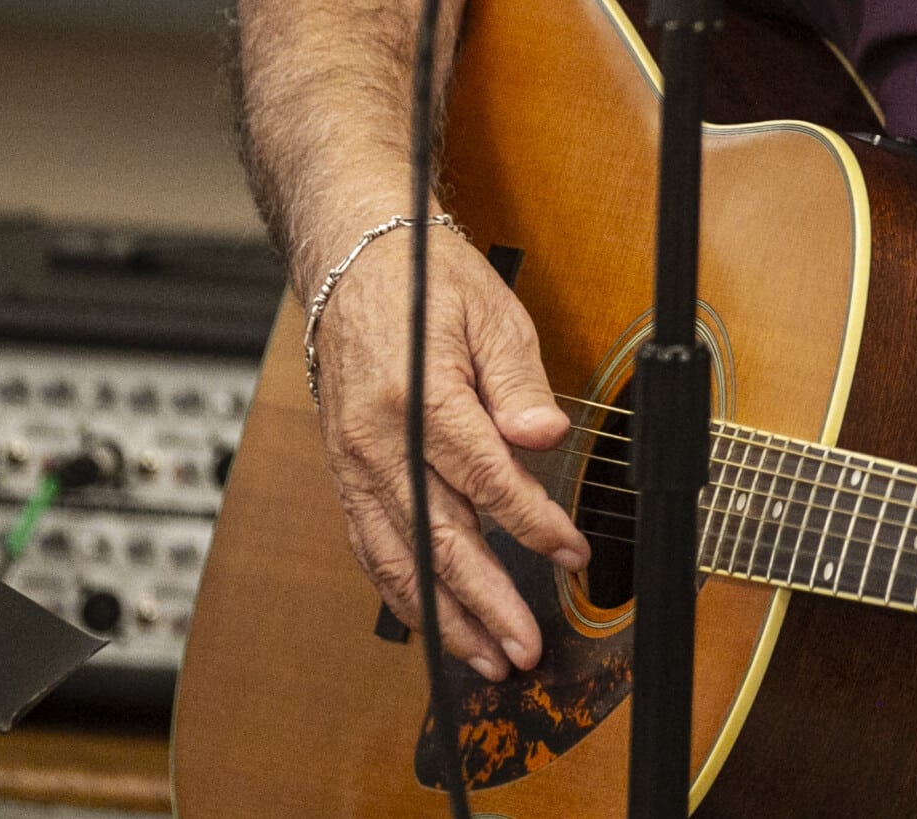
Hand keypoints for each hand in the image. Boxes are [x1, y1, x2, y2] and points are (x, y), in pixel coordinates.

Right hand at [311, 219, 589, 680]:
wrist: (351, 258)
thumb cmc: (426, 278)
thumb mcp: (491, 312)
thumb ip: (518, 382)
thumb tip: (544, 438)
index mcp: (416, 397)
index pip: (483, 478)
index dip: (531, 524)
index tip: (572, 553)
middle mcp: (374, 440)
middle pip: (435, 537)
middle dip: (485, 601)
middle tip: (525, 646)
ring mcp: (351, 461)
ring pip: (396, 557)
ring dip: (443, 616)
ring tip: (485, 658)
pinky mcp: (344, 471)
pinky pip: (370, 544)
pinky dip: (402, 590)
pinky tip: (434, 621)